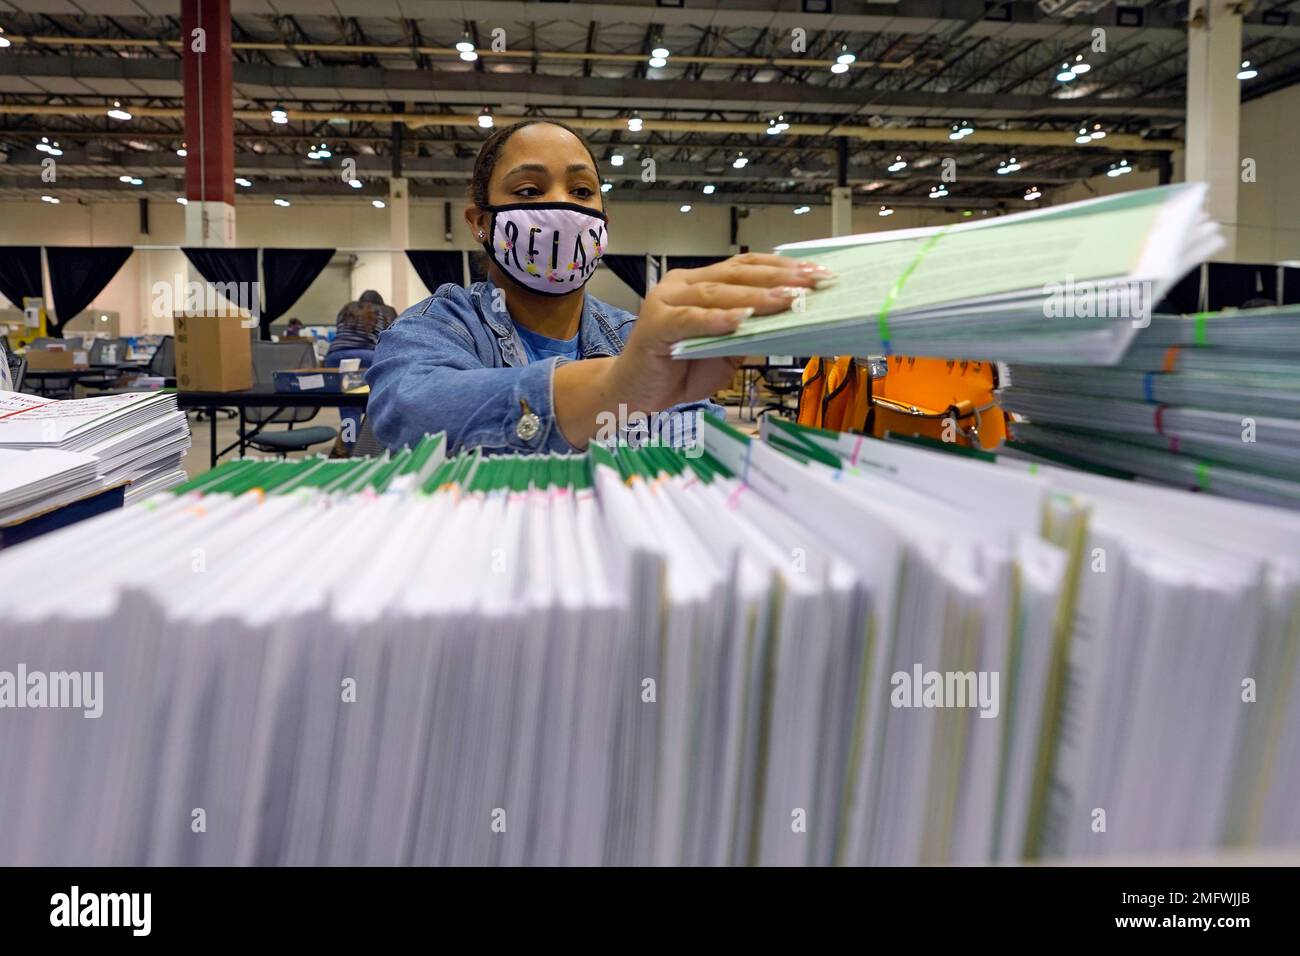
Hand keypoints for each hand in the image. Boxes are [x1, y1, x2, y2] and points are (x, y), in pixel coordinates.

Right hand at [606, 252, 835, 413]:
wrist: (633, 393)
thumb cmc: (678, 371)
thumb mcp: (724, 351)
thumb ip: (748, 334)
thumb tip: (791, 322)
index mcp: (700, 284)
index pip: (746, 267)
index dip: (782, 267)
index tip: (817, 273)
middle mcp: (682, 285)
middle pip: (736, 274)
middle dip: (778, 279)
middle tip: (812, 283)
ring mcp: (666, 302)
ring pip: (717, 293)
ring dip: (756, 297)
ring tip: (788, 300)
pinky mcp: (655, 325)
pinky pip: (690, 320)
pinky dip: (717, 319)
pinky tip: (742, 320)